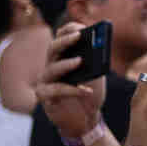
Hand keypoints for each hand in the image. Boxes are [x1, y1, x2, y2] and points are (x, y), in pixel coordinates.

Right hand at [35, 24, 106, 140]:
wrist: (86, 119)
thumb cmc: (90, 94)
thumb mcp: (96, 76)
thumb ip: (96, 62)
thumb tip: (100, 46)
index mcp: (63, 58)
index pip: (60, 38)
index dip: (69, 30)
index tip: (82, 26)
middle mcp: (51, 66)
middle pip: (53, 49)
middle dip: (65, 41)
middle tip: (78, 35)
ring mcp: (46, 81)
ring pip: (52, 68)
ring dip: (66, 64)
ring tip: (80, 61)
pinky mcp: (45, 96)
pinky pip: (57, 90)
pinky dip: (73, 89)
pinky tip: (86, 90)